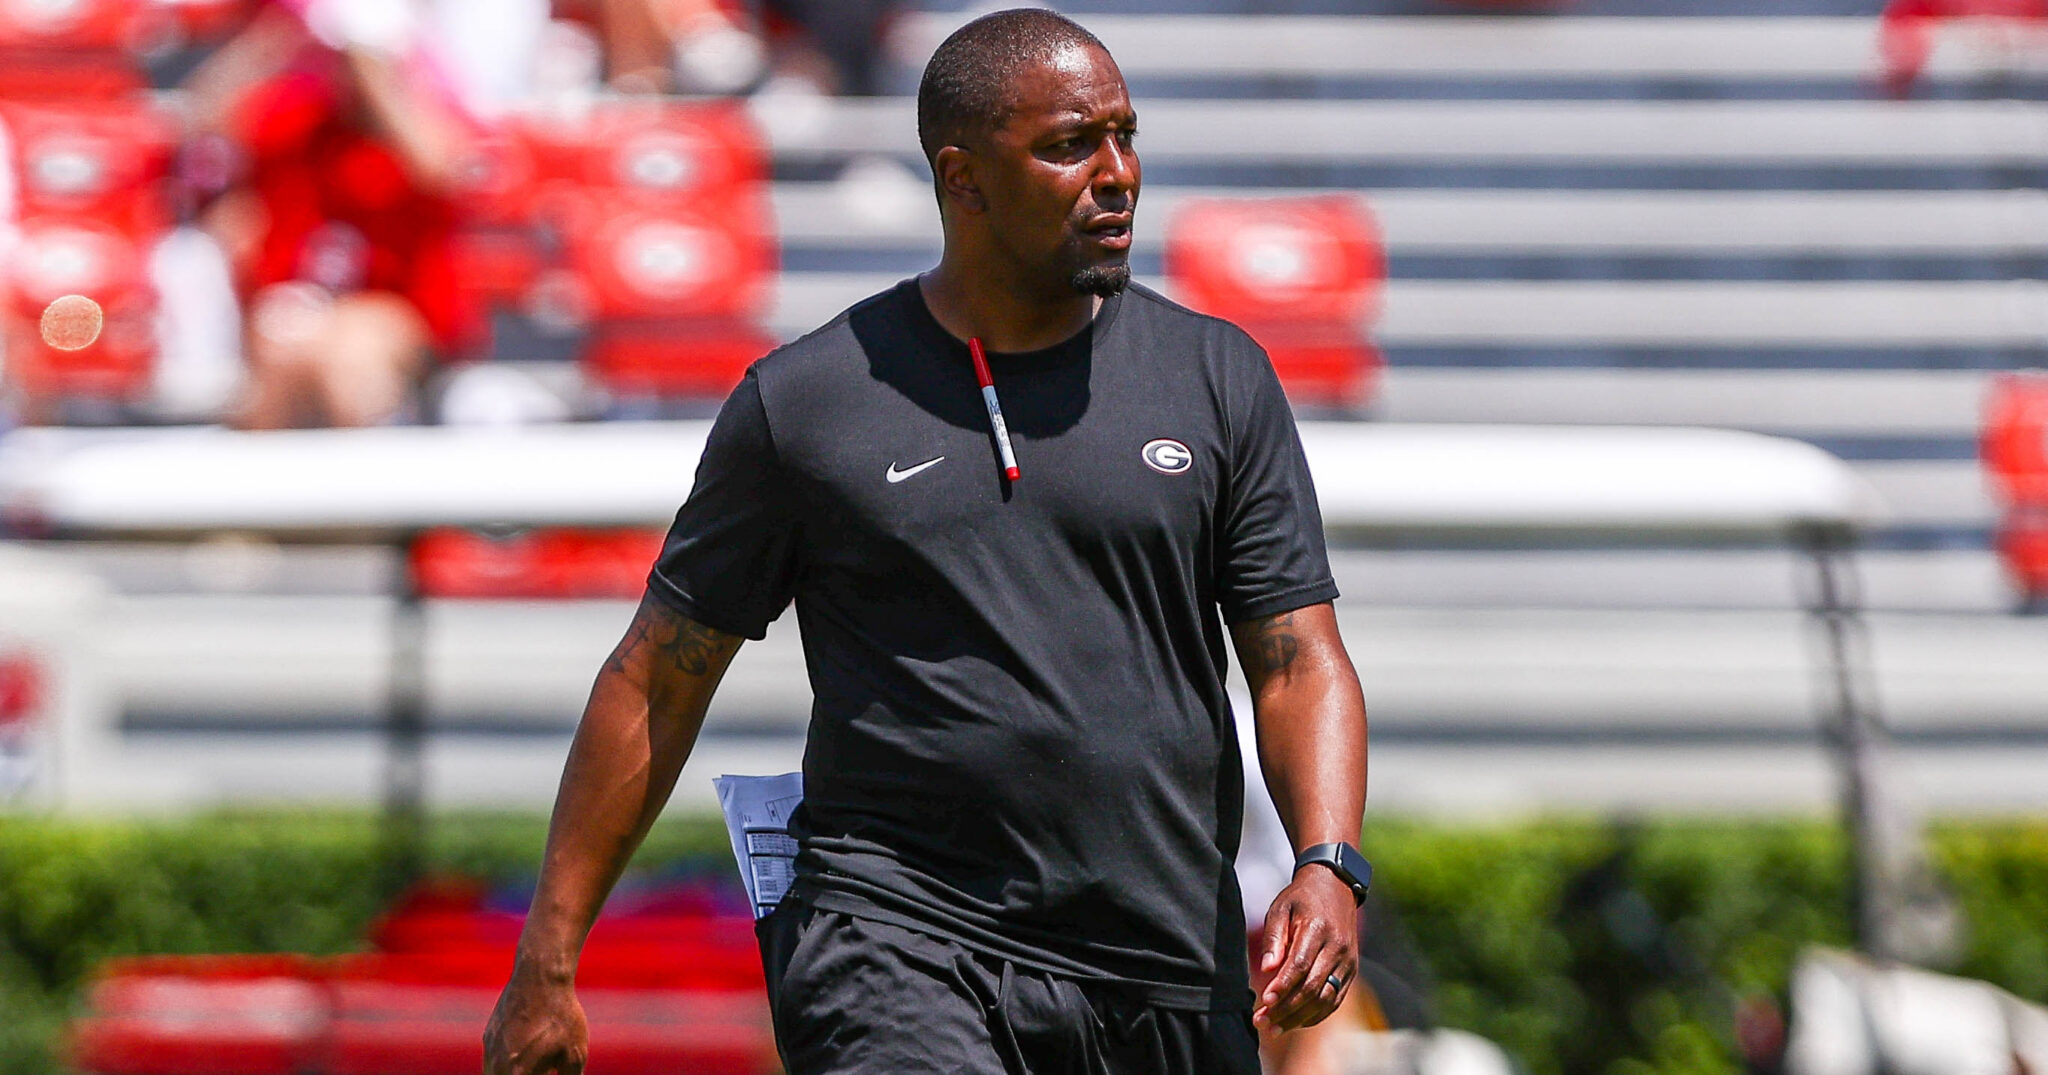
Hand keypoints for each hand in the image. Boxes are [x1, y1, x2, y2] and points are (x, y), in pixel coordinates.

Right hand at [483, 963, 587, 1074]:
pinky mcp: (489, 1035)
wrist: (540, 976)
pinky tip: (523, 1059)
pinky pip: (493, 1061)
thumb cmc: (561, 1016)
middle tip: (539, 1071)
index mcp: (518, 1074)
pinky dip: (505, 1067)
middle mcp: (497, 1065)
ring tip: (531, 1067)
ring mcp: (490, 1049)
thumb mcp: (574, 1054)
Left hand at [1253, 867, 1359, 1031]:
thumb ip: (1273, 938)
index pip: (1300, 964)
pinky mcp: (1351, 970)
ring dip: (1299, 1018)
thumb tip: (1266, 970)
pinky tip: (1295, 1022)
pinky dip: (1316, 1015)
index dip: (1283, 986)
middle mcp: (1337, 947)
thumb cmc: (1300, 899)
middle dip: (1286, 1009)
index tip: (1264, 1002)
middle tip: (1262, 1022)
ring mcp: (1347, 961)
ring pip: (1325, 998)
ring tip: (1274, 1028)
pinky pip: (1335, 999)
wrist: (1336, 887)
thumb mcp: (1280, 909)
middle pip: (1313, 986)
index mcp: (1317, 928)